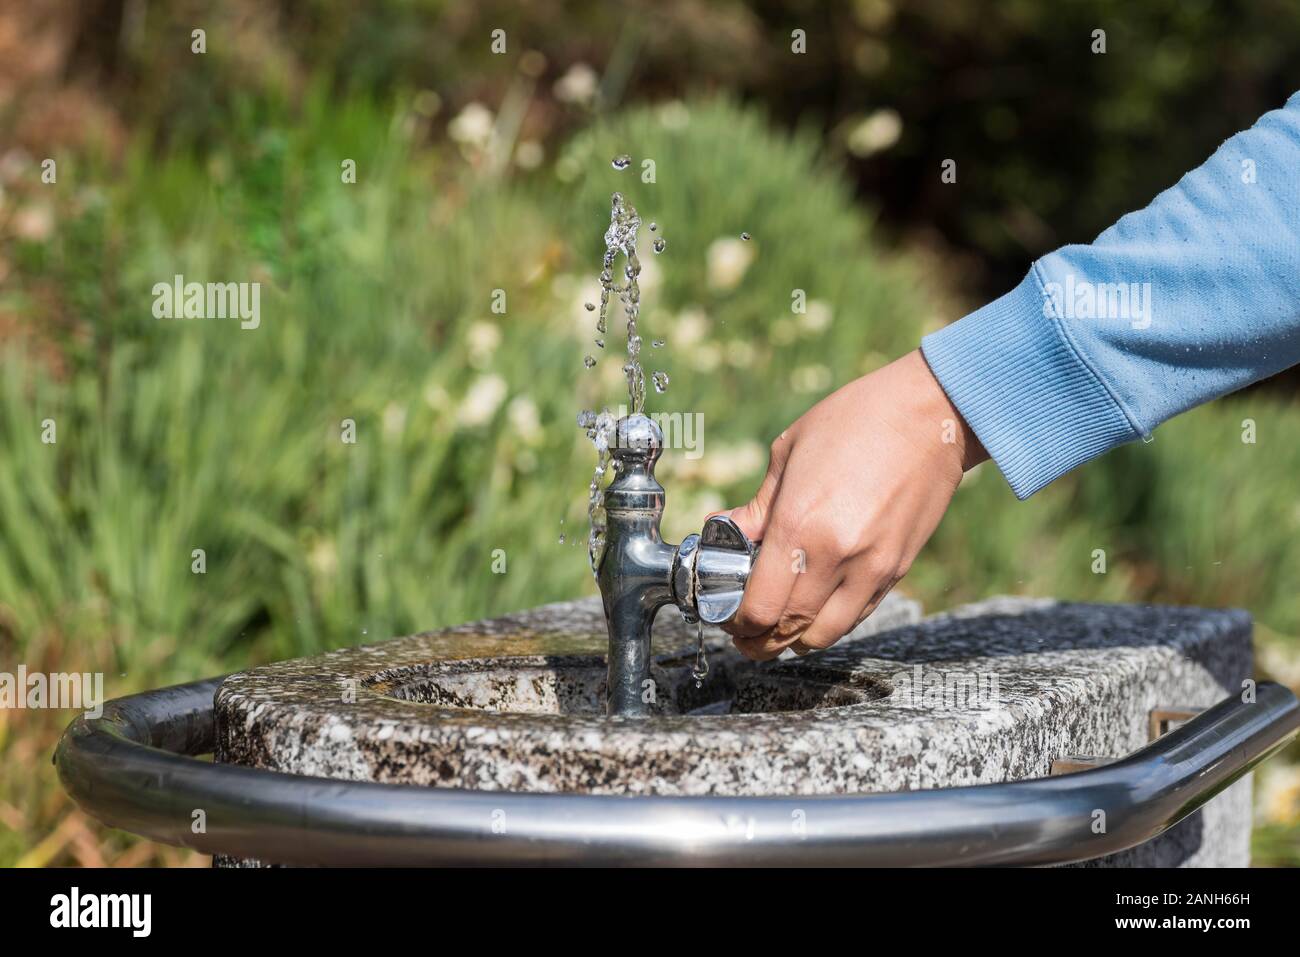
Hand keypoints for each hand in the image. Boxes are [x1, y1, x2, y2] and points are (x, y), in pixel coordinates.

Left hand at [720, 349, 986, 658]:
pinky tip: (814, 606)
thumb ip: (756, 508)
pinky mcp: (897, 568)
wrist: (931, 412)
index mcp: (798, 525)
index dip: (736, 621)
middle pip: (787, 631)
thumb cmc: (853, 420)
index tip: (726, 613)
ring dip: (794, 639)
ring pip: (824, 635)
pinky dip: (830, 622)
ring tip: (776, 626)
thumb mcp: (787, 454)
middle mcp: (835, 556)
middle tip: (743, 630)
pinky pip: (857, 616)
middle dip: (758, 640)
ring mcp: (871, 567)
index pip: (759, 607)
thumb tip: (722, 531)